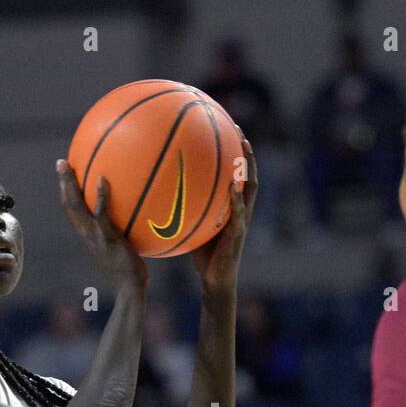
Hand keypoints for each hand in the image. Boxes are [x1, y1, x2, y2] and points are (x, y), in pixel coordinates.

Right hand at [57, 159, 147, 289]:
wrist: (129, 290)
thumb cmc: (130, 275)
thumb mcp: (124, 252)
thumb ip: (124, 238)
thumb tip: (136, 227)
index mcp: (88, 237)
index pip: (72, 212)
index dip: (67, 194)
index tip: (65, 178)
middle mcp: (86, 234)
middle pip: (68, 203)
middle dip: (63, 182)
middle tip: (60, 163)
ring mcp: (94, 235)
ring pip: (75, 205)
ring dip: (69, 183)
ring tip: (67, 164)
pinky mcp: (106, 237)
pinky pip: (100, 211)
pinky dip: (100, 195)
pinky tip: (102, 178)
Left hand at [190, 134, 257, 293]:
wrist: (215, 280)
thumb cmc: (201, 255)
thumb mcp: (190, 226)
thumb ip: (181, 208)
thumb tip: (154, 190)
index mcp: (231, 205)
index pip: (235, 173)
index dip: (233, 151)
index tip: (226, 126)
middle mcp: (240, 209)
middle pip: (248, 173)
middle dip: (245, 151)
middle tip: (238, 128)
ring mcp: (243, 220)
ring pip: (251, 189)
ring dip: (248, 169)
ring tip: (244, 150)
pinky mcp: (238, 235)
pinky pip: (240, 215)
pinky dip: (238, 201)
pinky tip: (234, 189)